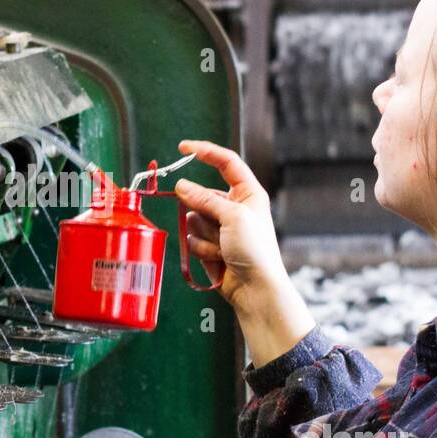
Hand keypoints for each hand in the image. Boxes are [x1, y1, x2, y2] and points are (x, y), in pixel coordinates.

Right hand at [174, 140, 313, 365]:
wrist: (255, 289)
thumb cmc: (255, 250)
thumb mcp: (233, 217)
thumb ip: (205, 199)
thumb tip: (181, 186)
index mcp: (248, 193)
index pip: (226, 162)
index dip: (205, 151)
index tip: (183, 147)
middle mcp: (234, 207)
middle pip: (203, 193)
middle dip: (200, 208)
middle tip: (212, 222)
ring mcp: (221, 227)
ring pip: (193, 217)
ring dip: (203, 234)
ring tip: (221, 248)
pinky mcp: (209, 245)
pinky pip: (191, 238)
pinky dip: (201, 248)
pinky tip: (217, 259)